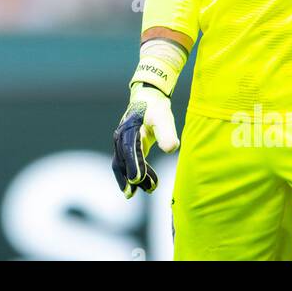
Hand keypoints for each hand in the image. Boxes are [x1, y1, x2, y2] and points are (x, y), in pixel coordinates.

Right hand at [112, 83, 179, 197]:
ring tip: (150, 189)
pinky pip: (127, 163)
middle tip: (140, 192)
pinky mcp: (126, 147)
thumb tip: (170, 149)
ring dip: (131, 178)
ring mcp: (121, 142)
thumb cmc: (156, 108)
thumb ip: (167, 132)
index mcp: (129, 127)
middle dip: (129, 176)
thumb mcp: (164, 116)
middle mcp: (121, 136)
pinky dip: (134, 174)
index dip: (133, 164)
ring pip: (122, 164)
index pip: (129, 148)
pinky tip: (145, 183)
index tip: (137, 180)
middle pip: (122, 160)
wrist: (147, 98)